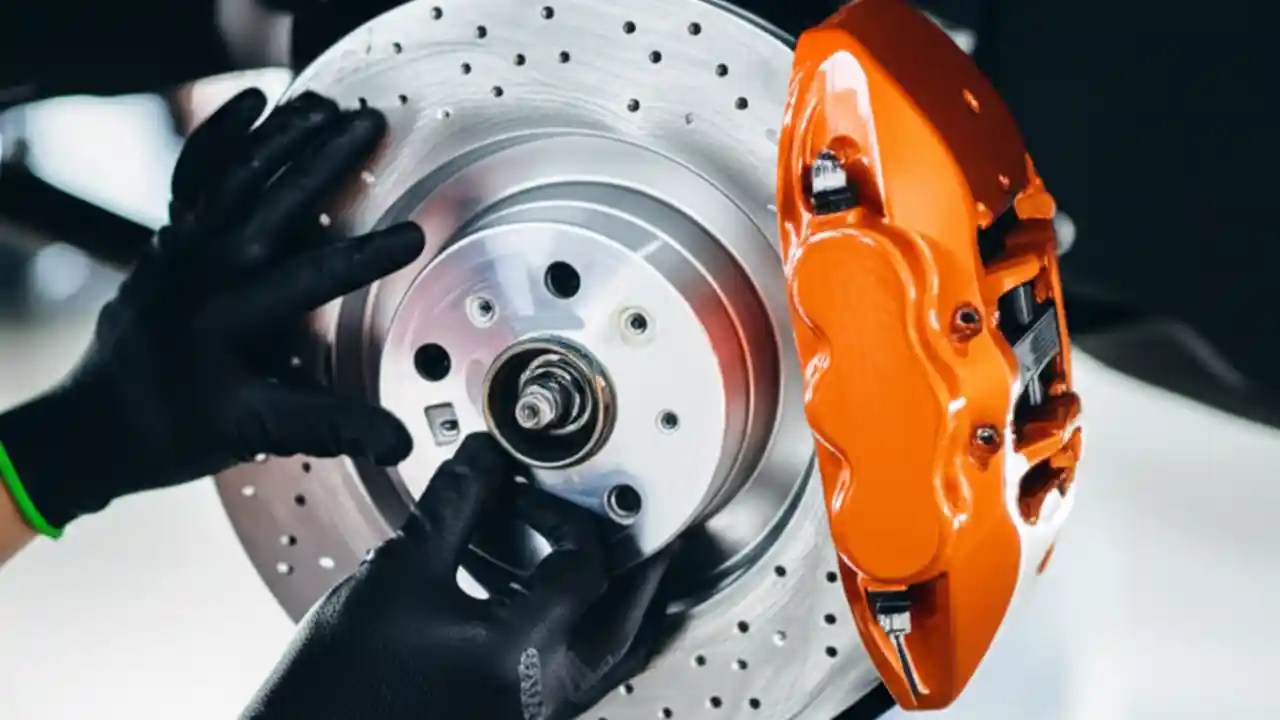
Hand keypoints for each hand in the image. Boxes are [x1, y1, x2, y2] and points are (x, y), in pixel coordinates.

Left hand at [0, 88, 422, 533]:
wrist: (102, 419)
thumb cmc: (177, 426)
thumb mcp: (257, 431)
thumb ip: (329, 426)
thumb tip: (395, 439)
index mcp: (232, 317)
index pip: (311, 275)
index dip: (365, 253)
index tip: (411, 235)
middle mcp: (205, 270)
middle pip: (273, 200)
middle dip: (325, 159)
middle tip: (371, 125)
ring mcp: (184, 246)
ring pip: (236, 173)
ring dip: (285, 136)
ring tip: (331, 107)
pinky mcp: (173, 236)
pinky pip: (193, 172)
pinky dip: (221, 133)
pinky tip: (254, 103)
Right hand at [243, 434, 675, 719]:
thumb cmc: (338, 687)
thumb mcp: (397, 576)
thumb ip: (454, 507)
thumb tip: (487, 459)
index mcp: (519, 653)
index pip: (581, 566)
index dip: (563, 513)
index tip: (532, 492)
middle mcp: (542, 695)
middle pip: (628, 625)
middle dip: (643, 570)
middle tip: (650, 532)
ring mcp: (532, 718)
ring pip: (608, 658)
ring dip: (618, 605)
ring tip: (617, 563)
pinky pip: (574, 677)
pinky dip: (581, 634)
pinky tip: (556, 609)